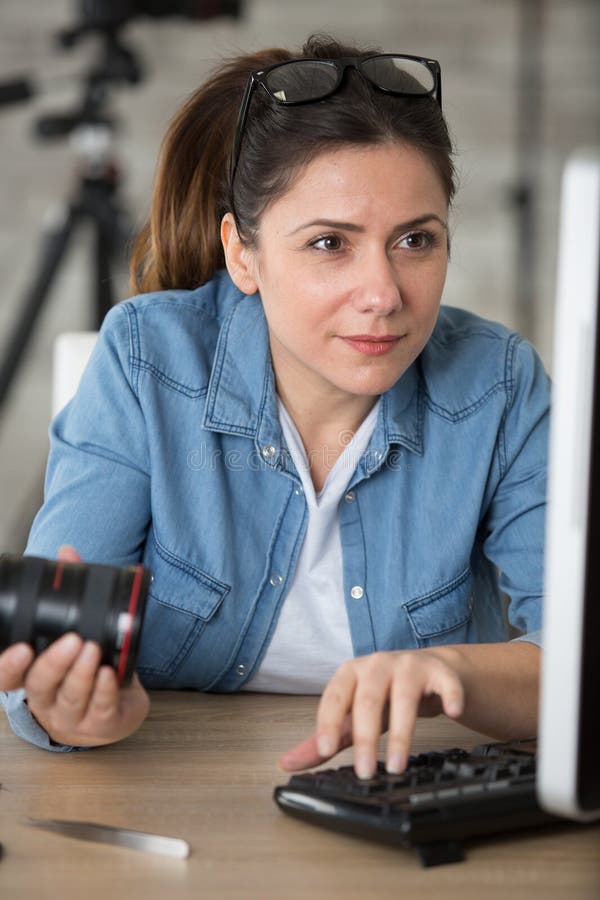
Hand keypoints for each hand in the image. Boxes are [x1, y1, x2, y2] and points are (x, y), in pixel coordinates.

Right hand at [0, 545, 149, 746]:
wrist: (114, 711)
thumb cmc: (87, 670)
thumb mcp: (75, 632)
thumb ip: (71, 594)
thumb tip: (67, 553)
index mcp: (33, 675)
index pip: (7, 676)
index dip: (7, 665)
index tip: (20, 648)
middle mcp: (47, 698)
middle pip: (39, 684)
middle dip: (53, 662)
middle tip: (71, 641)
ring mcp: (72, 714)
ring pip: (71, 695)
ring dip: (81, 672)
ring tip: (93, 649)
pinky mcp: (101, 722)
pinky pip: (100, 707)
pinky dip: (104, 689)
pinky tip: (109, 674)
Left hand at [278, 649, 464, 778]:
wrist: (428, 673)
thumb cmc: (384, 697)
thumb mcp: (352, 717)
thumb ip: (322, 741)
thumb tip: (286, 764)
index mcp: (351, 673)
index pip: (335, 697)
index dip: (329, 722)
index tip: (326, 750)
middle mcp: (378, 665)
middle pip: (368, 700)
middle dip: (366, 738)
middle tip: (365, 772)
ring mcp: (410, 666)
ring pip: (404, 698)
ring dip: (402, 734)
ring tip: (397, 766)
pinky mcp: (439, 671)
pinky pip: (445, 683)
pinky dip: (450, 695)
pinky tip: (452, 713)